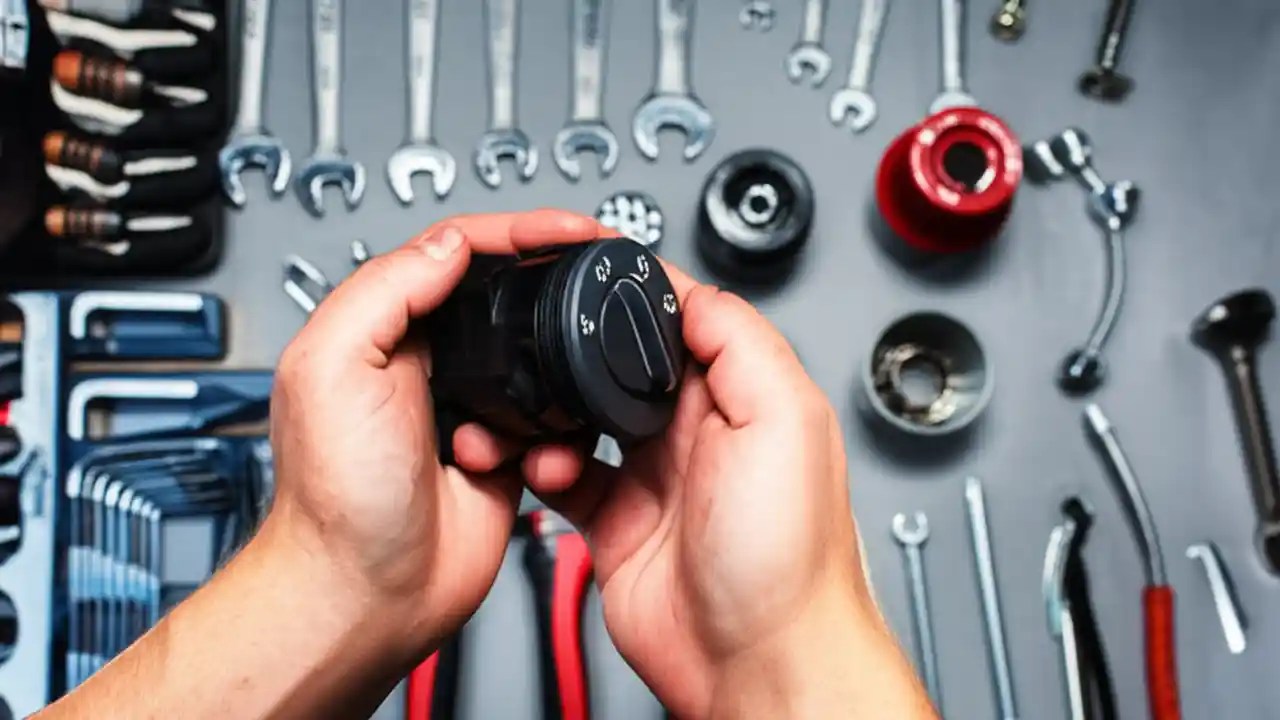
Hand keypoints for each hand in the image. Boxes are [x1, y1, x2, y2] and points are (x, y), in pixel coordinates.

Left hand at [262, 210, 611, 661]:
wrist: (368, 594)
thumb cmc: (336, 498)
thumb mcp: (336, 367)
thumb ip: (387, 291)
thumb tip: (452, 244)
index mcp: (384, 327)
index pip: (458, 253)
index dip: (518, 232)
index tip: (569, 230)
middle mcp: (429, 362)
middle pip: (507, 296)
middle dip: (553, 287)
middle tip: (599, 272)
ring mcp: (470, 407)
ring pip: (538, 362)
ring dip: (554, 380)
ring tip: (548, 397)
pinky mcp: (504, 452)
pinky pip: (552, 423)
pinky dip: (557, 437)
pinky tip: (533, 457)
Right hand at [457, 271, 930, 716]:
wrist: (756, 664)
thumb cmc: (789, 562)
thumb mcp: (783, 421)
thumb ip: (739, 343)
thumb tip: (691, 289)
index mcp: (743, 393)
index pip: (681, 315)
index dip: (636, 288)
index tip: (586, 265)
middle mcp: (698, 429)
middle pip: (624, 359)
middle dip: (580, 346)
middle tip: (545, 340)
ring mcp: (655, 475)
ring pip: (586, 413)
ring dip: (552, 407)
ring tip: (538, 414)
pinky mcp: (617, 521)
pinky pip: (565, 474)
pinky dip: (541, 464)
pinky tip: (544, 466)